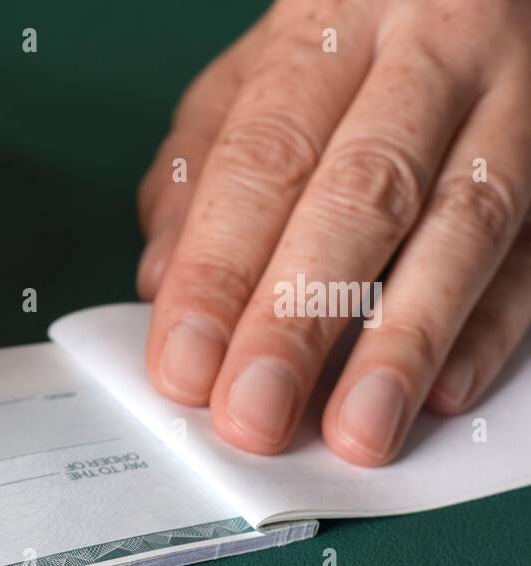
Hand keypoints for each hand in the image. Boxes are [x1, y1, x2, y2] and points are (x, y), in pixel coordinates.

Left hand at [137, 0, 530, 464]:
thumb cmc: (345, 47)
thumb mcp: (251, 79)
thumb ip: (198, 172)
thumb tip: (163, 283)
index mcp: (330, 25)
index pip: (263, 158)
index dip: (219, 271)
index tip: (184, 368)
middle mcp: (432, 54)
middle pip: (363, 195)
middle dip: (299, 320)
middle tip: (254, 416)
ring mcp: (519, 103)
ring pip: (466, 225)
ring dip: (404, 344)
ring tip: (357, 431)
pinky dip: (492, 328)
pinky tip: (444, 392)